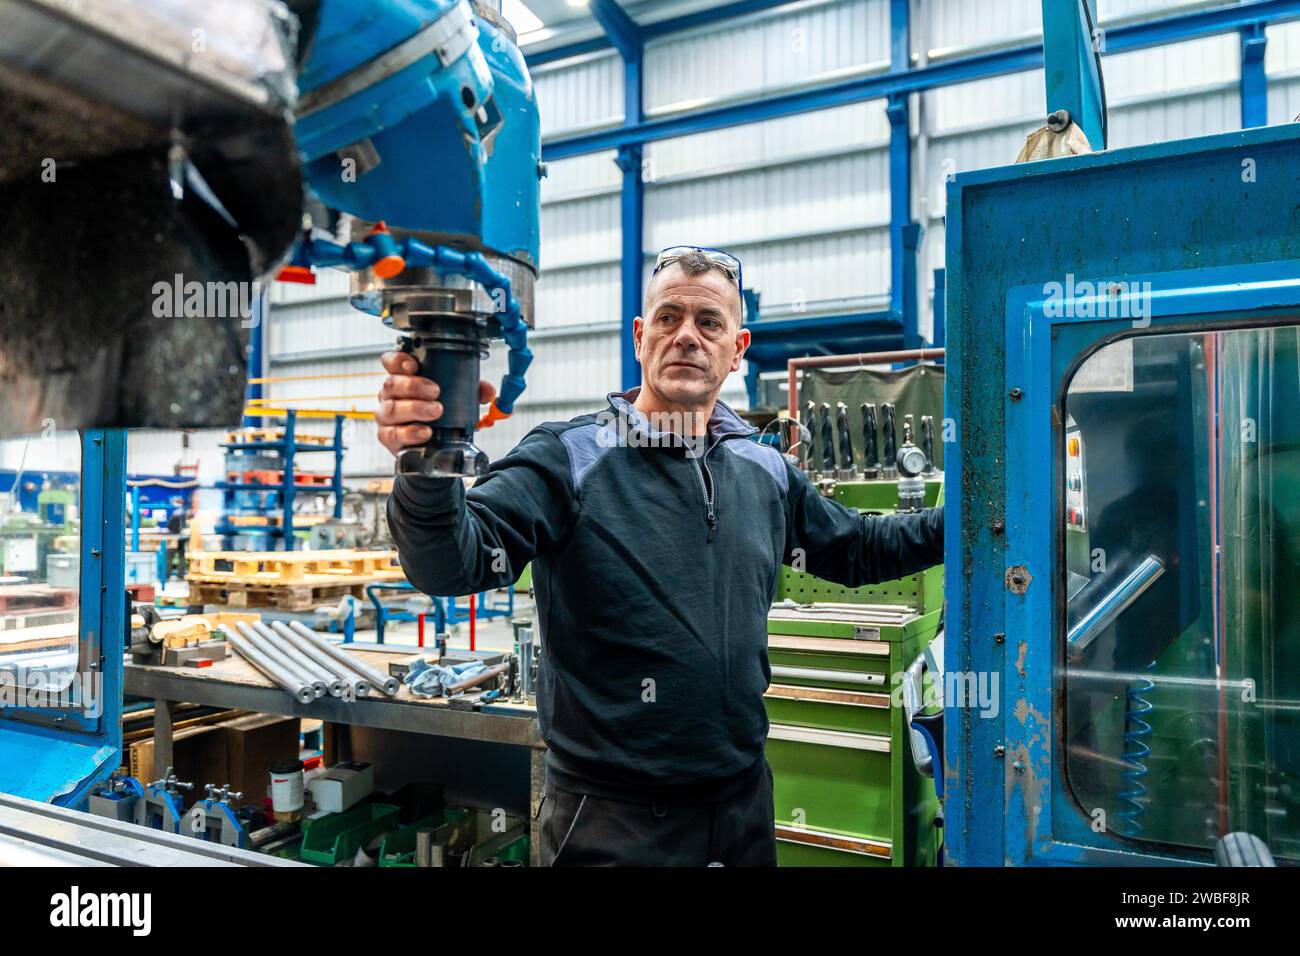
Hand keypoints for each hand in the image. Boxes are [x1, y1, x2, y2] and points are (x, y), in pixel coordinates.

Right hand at [376, 351, 496, 457]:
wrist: (434, 447)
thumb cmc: (439, 415)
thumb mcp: (457, 399)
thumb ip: (472, 391)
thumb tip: (488, 391)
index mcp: (403, 378)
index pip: (391, 362)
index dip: (398, 360)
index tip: (414, 365)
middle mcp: (390, 395)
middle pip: (391, 384)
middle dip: (414, 386)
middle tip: (435, 391)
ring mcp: (386, 416)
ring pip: (392, 409)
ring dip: (415, 409)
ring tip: (436, 411)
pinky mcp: (387, 437)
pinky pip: (393, 434)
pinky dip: (410, 433)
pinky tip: (425, 432)